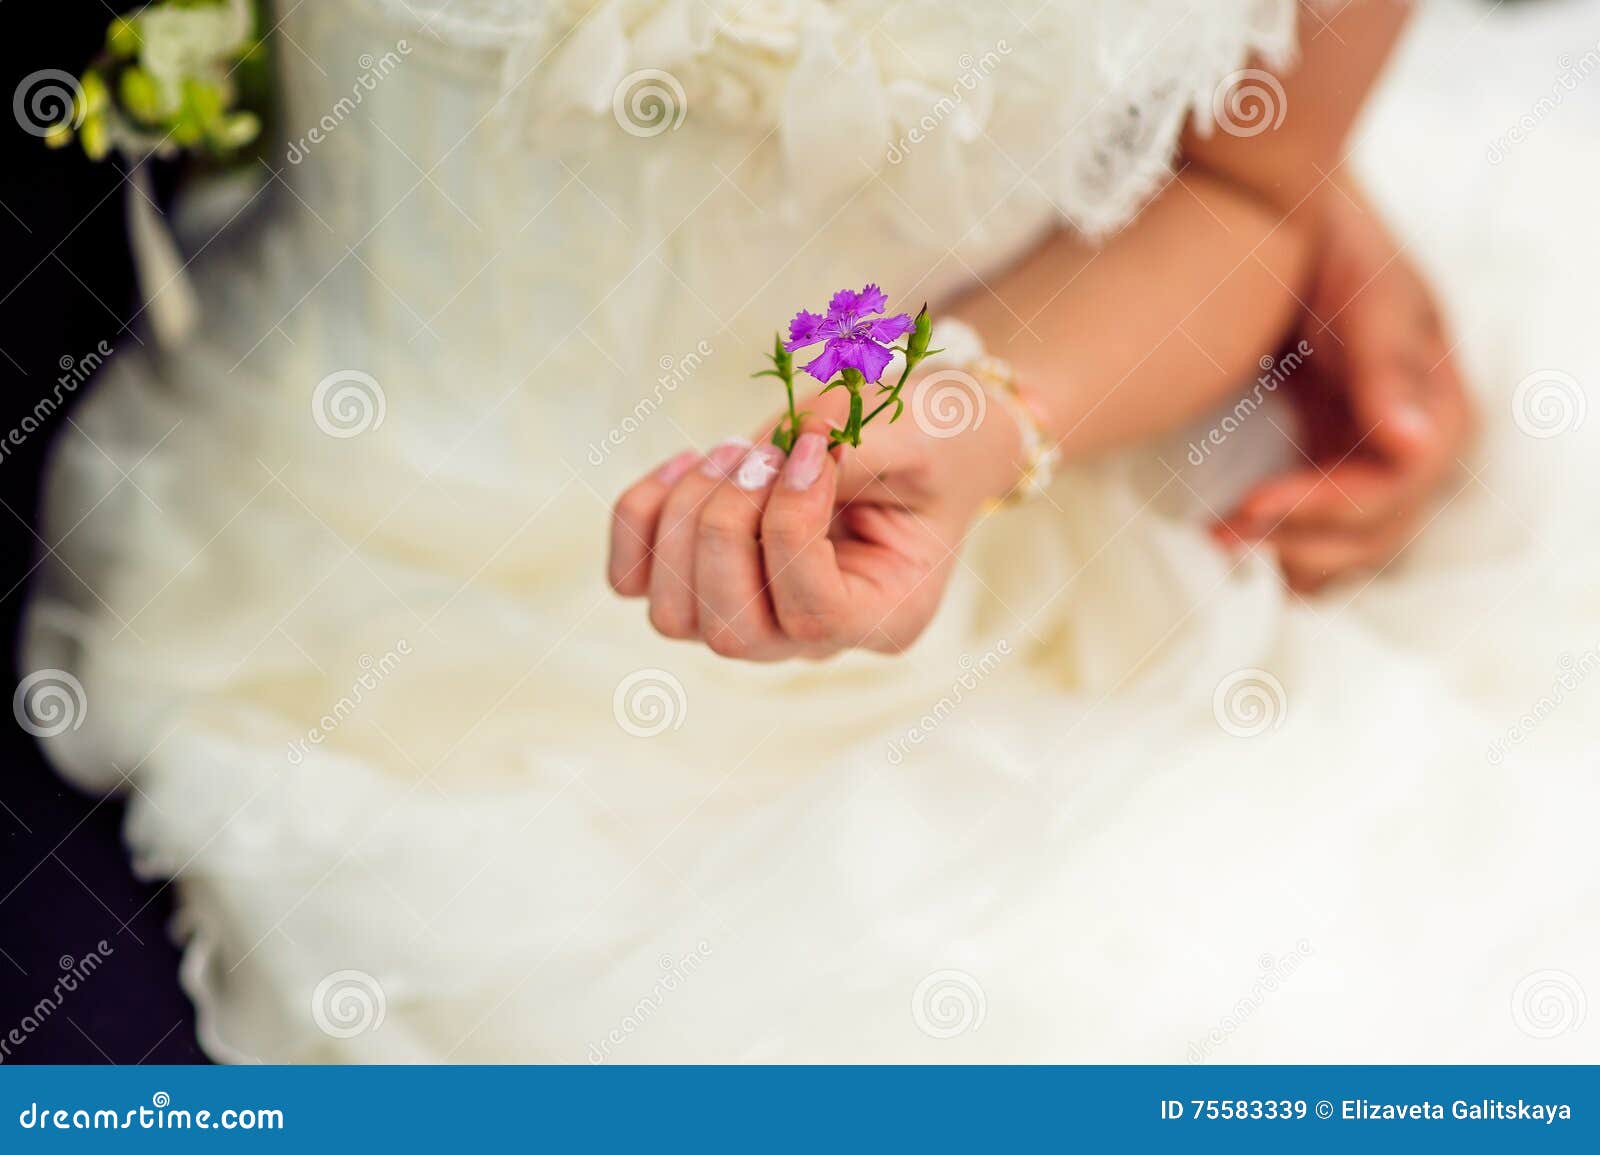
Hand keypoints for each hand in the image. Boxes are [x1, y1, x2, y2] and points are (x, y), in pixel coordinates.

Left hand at [608, 389, 1020, 659]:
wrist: (915, 440)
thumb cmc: (927, 442)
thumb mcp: (917, 436)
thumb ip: (857, 445)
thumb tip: (780, 446)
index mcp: (885, 616)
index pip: (812, 614)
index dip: (791, 526)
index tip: (810, 447)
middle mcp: (812, 639)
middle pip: (730, 630)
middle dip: (727, 526)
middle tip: (762, 451)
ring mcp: (753, 618)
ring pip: (674, 615)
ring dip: (685, 519)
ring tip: (733, 450)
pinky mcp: (703, 583)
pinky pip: (633, 579)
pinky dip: (641, 517)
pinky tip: (689, 463)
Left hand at [1214, 181, 1473, 592]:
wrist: (1285, 232)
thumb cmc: (1333, 250)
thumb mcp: (1364, 294)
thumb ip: (1386, 364)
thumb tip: (1413, 444)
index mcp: (1439, 406)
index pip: (1397, 486)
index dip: (1327, 504)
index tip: (1251, 503)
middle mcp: (1415, 446)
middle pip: (1375, 531)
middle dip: (1300, 537)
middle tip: (1221, 530)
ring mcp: (1372, 462)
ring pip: (1348, 548)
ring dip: (1286, 553)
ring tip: (1217, 537)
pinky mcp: (1330, 467)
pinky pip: (1317, 535)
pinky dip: (1280, 545)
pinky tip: (1229, 535)